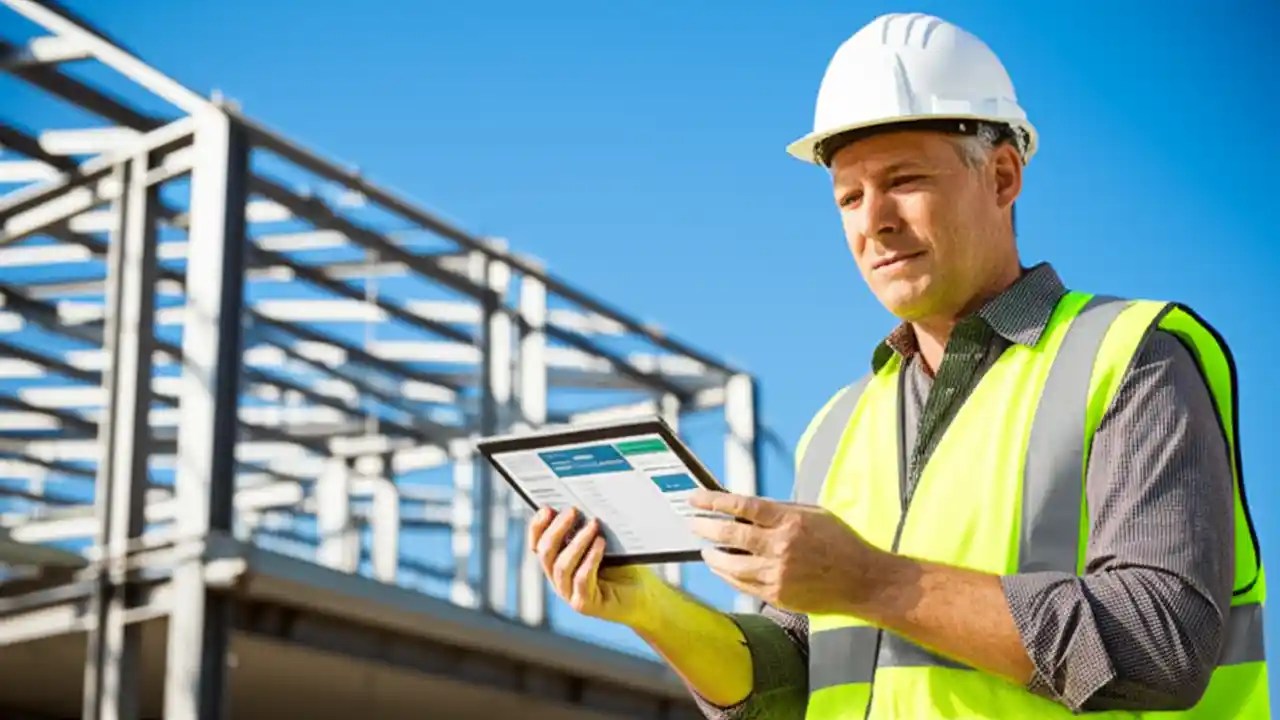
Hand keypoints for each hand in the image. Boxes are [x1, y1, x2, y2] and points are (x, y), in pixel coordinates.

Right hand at [529, 506, 665, 627]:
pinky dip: (591, 558)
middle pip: (545, 554)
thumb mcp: (601, 543)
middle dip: (557, 529)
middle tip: (573, 511)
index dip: (538, 526)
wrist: (644, 595)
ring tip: (593, 524)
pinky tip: (601, 543)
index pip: (537, 544)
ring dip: (577, 542)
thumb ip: (585, 530)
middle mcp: (558, 580)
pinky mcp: (585, 605)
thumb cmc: (623, 566)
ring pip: (562, 567)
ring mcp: (570, 594)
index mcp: (557, 563)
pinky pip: (582, 579)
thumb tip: (578, 506)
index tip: (547, 508)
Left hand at [688, 489, 888, 614]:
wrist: (863, 581)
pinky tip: (723, 568)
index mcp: (790, 520)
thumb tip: (744, 508)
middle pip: (731, 535)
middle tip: (692, 523)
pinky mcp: (778, 594)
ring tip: (705, 549)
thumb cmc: (839, 542)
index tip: (695, 498)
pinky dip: (728, 575)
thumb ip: (779, 511)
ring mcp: (778, 573)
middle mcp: (781, 546)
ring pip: (731, 565)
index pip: (742, 506)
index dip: (714, 501)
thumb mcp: (813, 514)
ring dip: (713, 555)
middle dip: (705, 528)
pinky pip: (743, 584)